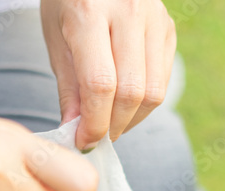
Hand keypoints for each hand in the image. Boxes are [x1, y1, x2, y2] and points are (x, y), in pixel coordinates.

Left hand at [40, 0, 176, 148]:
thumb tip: (78, 133)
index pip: (100, 85)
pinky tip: (125, 103)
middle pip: (131, 92)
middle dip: (114, 126)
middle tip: (98, 137)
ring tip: (112, 124)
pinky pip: (163, 80)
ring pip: (153, 92)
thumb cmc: (68, 2)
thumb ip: (68, 88)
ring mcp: (155, 18)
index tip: (84, 141)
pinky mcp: (169, 27)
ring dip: (132, 120)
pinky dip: (145, 102)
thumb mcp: (56, 39)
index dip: (94, 123)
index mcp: (89, 12)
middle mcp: (128, 11)